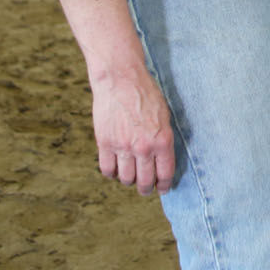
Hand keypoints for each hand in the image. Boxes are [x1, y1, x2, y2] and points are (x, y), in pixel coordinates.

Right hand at [90, 62, 175, 195]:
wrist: (121, 80)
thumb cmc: (146, 94)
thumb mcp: (165, 116)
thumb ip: (163, 139)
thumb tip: (163, 159)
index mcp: (162, 140)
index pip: (165, 173)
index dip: (164, 185)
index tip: (162, 188)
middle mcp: (143, 148)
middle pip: (144, 181)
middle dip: (146, 188)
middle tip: (145, 189)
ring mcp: (122, 147)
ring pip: (125, 178)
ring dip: (129, 181)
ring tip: (130, 178)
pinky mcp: (104, 143)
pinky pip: (107, 169)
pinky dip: (111, 173)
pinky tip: (115, 169)